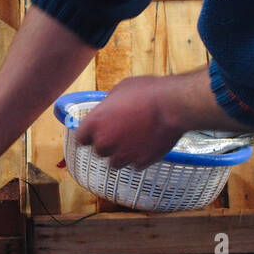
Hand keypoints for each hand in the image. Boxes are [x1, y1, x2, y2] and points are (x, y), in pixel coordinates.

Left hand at [74, 71, 249, 167]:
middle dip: (108, 145)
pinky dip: (139, 158)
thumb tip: (109, 108)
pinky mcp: (140, 163)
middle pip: (98, 151)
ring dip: (122, 155)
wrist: (173, 106)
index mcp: (95, 122)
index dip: (89, 136)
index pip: (80, 138)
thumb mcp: (122, 89)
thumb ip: (109, 103)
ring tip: (134, 142)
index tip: (95, 134)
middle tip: (121, 134)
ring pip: (115, 163)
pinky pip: (135, 165)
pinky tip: (147, 146)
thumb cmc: (147, 92)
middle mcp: (105, 142)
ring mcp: (122, 155)